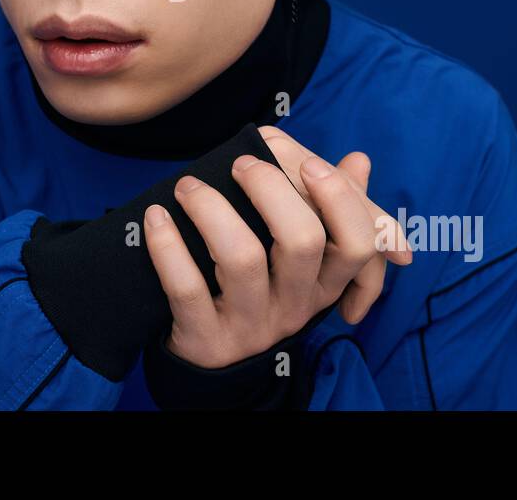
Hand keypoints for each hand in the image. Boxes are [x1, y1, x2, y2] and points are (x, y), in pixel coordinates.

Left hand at [143, 131, 409, 368]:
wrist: (213, 356)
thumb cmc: (262, 286)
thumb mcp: (302, 255)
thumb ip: (330, 207)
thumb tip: (359, 162)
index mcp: (326, 280)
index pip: (357, 242)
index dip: (339, 199)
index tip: (310, 166)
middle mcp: (296, 304)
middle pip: (303, 241)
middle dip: (272, 189)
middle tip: (241, 164)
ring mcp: (252, 324)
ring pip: (242, 259)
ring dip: (211, 209)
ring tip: (188, 186)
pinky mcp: (206, 337)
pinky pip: (188, 288)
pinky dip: (168, 247)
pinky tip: (157, 217)